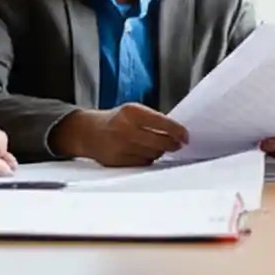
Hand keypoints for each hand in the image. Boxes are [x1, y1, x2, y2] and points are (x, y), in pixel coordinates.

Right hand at [52, 103, 188, 166]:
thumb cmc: (115, 121)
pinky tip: (142, 152)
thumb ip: (153, 120)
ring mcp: (120, 146)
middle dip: (172, 144)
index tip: (186, 136)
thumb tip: (178, 133)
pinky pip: (143, 163)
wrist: (89, 133)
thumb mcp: (133, 111)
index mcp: (131, 112)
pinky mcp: (118, 161)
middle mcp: (125, 129)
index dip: (177, 131)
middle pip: (159, 142)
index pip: (162, 122)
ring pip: (153, 154)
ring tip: (154, 145)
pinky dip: (148, 159)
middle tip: (178, 144)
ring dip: (159, 151)